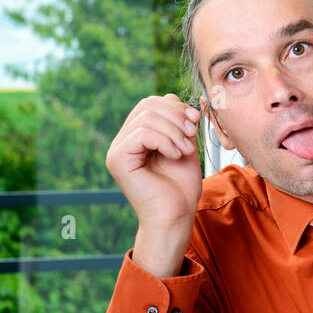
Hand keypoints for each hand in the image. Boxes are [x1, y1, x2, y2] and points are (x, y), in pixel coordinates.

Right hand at [106, 93, 203, 276]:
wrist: (175, 217)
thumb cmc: (181, 188)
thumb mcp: (184, 146)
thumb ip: (177, 122)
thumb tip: (170, 95)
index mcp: (136, 137)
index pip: (150, 104)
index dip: (175, 106)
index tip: (195, 120)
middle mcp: (122, 142)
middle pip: (147, 105)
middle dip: (175, 116)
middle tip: (192, 134)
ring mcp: (117, 151)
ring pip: (146, 118)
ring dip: (174, 132)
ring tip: (185, 150)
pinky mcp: (118, 160)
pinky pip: (141, 133)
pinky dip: (164, 141)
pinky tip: (175, 156)